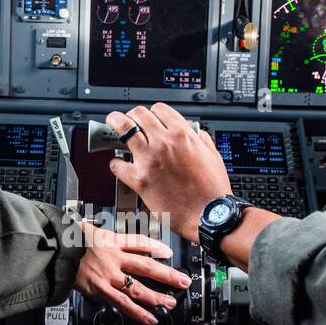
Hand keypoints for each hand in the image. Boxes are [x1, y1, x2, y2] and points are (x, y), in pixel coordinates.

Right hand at [74, 222, 191, 324]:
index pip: (140, 242)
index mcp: (110, 240)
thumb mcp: (85, 229)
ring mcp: (108, 275)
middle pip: (147, 266)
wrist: (51, 249)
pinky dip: (138, 312)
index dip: (156, 247)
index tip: (167, 252)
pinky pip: (123, 303)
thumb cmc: (64, 240)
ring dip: (156, 297)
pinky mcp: (99, 290)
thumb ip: (98, 237)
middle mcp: (113, 258)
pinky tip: (149, 318)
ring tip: (170, 303)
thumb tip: (101, 237)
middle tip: (182, 282)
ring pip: (138, 288)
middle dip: (168, 275)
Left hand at [105, 103, 232, 241]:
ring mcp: (149, 160)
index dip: (152, 112)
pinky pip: (117, 165)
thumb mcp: (213, 156)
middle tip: (127, 120)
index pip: (159, 109)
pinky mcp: (139, 180)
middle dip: (131, 115)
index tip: (149, 118)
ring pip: (123, 129)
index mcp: (183, 135)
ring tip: (113, 127)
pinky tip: (119, 165)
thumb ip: (201, 140)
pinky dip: (116, 164)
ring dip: (116, 125)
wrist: (209, 215)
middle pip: (138, 114)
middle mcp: (164, 143)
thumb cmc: (213, 191)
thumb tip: (194, 133)